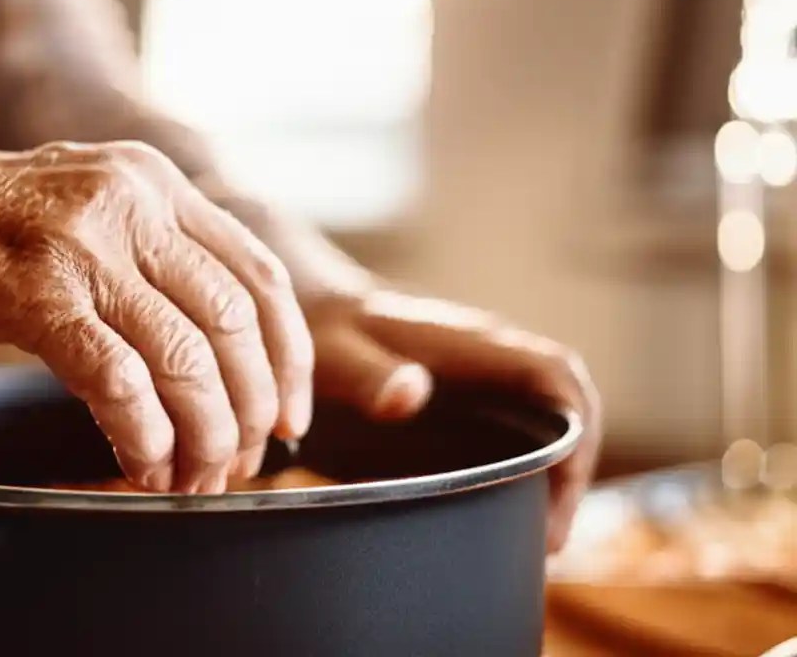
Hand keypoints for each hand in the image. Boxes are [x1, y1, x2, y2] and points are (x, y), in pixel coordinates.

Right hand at [0, 141, 314, 493]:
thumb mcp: (82, 219)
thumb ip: (151, 260)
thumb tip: (225, 354)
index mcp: (153, 182)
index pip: (258, 277)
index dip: (289, 359)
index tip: (291, 417)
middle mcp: (129, 198)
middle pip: (233, 324)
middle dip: (250, 411)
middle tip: (237, 465)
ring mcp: (80, 241)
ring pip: (184, 358)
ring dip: (203, 437)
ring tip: (193, 481)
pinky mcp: (32, 289)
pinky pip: (118, 380)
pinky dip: (145, 437)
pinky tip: (143, 468)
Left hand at [303, 289, 601, 552]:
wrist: (300, 327)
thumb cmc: (322, 333)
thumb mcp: (334, 352)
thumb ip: (368, 373)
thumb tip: (411, 394)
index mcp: (471, 344)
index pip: (556, 374)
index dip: (578, 427)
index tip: (563, 489)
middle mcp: (489, 369)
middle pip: (563, 416)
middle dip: (570, 477)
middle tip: (547, 543)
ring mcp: (478, 396)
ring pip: (539, 440)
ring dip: (544, 491)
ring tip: (526, 551)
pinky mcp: (458, 424)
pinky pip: (502, 456)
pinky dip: (507, 494)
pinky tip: (486, 534)